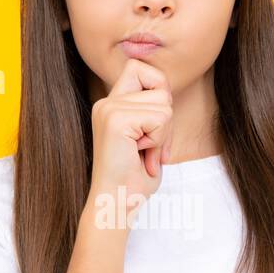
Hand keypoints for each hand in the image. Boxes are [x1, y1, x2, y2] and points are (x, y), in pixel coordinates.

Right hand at [87, 58, 173, 218]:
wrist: (116, 205)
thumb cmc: (134, 179)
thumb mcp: (148, 138)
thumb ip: (154, 112)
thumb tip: (167, 92)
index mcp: (111, 104)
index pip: (141, 68)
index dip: (159, 89)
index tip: (154, 124)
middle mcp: (106, 102)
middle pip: (159, 82)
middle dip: (166, 116)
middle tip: (151, 145)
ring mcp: (109, 109)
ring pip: (164, 103)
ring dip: (162, 134)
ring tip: (143, 152)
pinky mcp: (115, 120)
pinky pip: (161, 118)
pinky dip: (158, 140)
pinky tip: (140, 155)